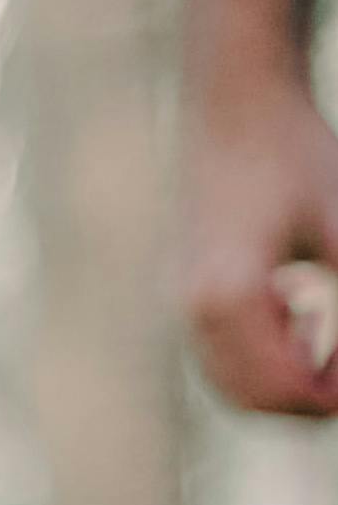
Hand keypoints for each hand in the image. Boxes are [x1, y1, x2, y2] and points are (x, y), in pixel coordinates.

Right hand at [185, 67, 337, 414]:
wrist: (233, 103)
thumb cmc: (293, 151)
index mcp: (228, 297)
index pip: (282, 385)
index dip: (330, 397)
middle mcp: (194, 309)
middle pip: (252, 398)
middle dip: (306, 401)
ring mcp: (181, 303)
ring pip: (230, 385)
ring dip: (281, 383)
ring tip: (328, 343)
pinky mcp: (184, 292)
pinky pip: (219, 357)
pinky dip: (260, 361)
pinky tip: (298, 319)